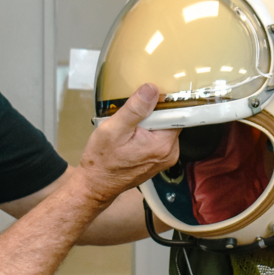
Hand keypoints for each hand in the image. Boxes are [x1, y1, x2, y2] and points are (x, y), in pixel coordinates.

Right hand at [78, 84, 179, 202]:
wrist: (97, 184)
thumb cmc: (102, 160)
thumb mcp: (114, 129)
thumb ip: (135, 109)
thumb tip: (151, 90)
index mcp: (163, 144)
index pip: (176, 113)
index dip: (161, 102)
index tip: (146, 100)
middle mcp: (170, 152)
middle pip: (170, 120)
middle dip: (152, 113)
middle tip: (131, 116)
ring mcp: (166, 157)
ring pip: (163, 128)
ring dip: (148, 123)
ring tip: (129, 128)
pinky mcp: (160, 159)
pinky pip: (158, 138)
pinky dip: (146, 133)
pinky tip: (131, 136)